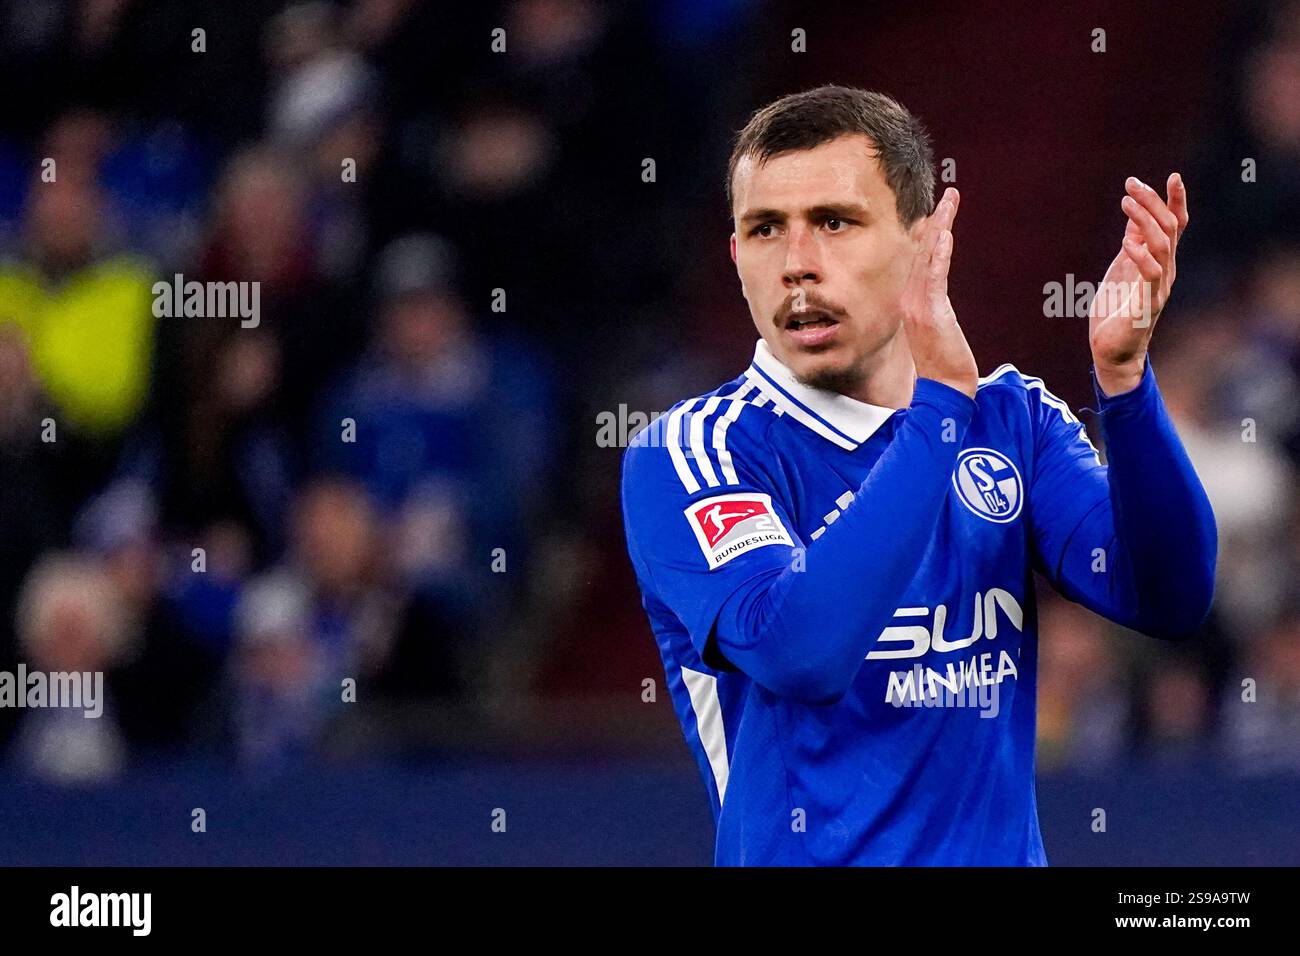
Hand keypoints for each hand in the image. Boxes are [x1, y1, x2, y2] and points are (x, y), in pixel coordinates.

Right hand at [900, 186, 978, 398]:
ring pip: (929, 258)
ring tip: (950, 203)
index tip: (940, 211)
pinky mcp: (930, 313)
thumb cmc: (945, 366)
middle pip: (925, 252)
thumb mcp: (938, 332)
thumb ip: (935, 313)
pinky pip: (934, 278)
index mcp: (912, 302)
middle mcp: (910, 299)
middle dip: (938, 220)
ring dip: (941, 228)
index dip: (932, 233)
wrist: (944, 391)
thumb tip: (937, 305)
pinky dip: (938, 255)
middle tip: (951, 195)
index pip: (923, 260)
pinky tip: (945, 234)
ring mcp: (917, 306)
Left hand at [1089, 173, 1188, 394]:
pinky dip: (1140, 254)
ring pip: (1162, 244)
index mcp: (1160, 261)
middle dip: (1153, 202)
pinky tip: (1126, 242)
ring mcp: (1158, 286)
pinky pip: (1150, 274)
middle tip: (1131, 183)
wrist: (1111, 352)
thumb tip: (1135, 216)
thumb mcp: (1122, 268)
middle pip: (1169, 227)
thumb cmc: (1116, 311)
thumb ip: (1132, 243)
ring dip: (1144, 220)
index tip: (1172, 176)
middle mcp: (1165, 270)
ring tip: (1126, 202)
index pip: (1176, 225)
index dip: (1176, 200)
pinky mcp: (1146, 303)